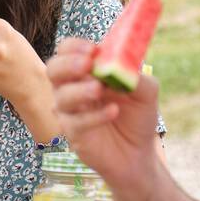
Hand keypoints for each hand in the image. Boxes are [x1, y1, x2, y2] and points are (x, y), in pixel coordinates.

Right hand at [45, 38, 161, 200]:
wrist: (139, 153)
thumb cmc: (138, 117)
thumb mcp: (146, 90)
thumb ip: (133, 73)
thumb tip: (120, 63)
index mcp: (86, 72)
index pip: (67, 51)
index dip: (74, 47)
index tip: (92, 50)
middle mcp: (72, 88)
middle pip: (53, 69)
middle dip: (67, 64)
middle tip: (86, 64)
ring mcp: (70, 112)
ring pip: (61, 97)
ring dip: (80, 90)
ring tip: (100, 90)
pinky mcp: (73, 134)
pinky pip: (75, 122)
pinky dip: (94, 115)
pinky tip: (113, 112)